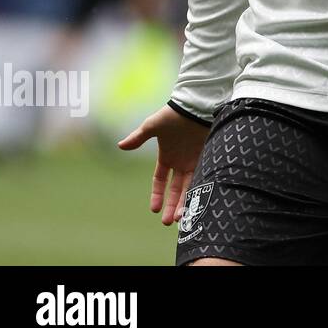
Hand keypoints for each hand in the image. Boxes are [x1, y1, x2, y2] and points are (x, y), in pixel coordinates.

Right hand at [118, 105, 210, 225]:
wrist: (197, 104)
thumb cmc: (173, 114)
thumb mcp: (152, 126)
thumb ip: (138, 137)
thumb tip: (120, 146)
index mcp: (166, 156)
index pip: (160, 181)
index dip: (157, 195)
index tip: (154, 209)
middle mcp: (181, 161)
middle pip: (176, 189)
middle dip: (172, 206)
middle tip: (169, 223)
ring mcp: (195, 160)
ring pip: (190, 187)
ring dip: (186, 203)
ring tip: (183, 219)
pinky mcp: (208, 157)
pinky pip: (204, 178)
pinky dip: (201, 190)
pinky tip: (199, 204)